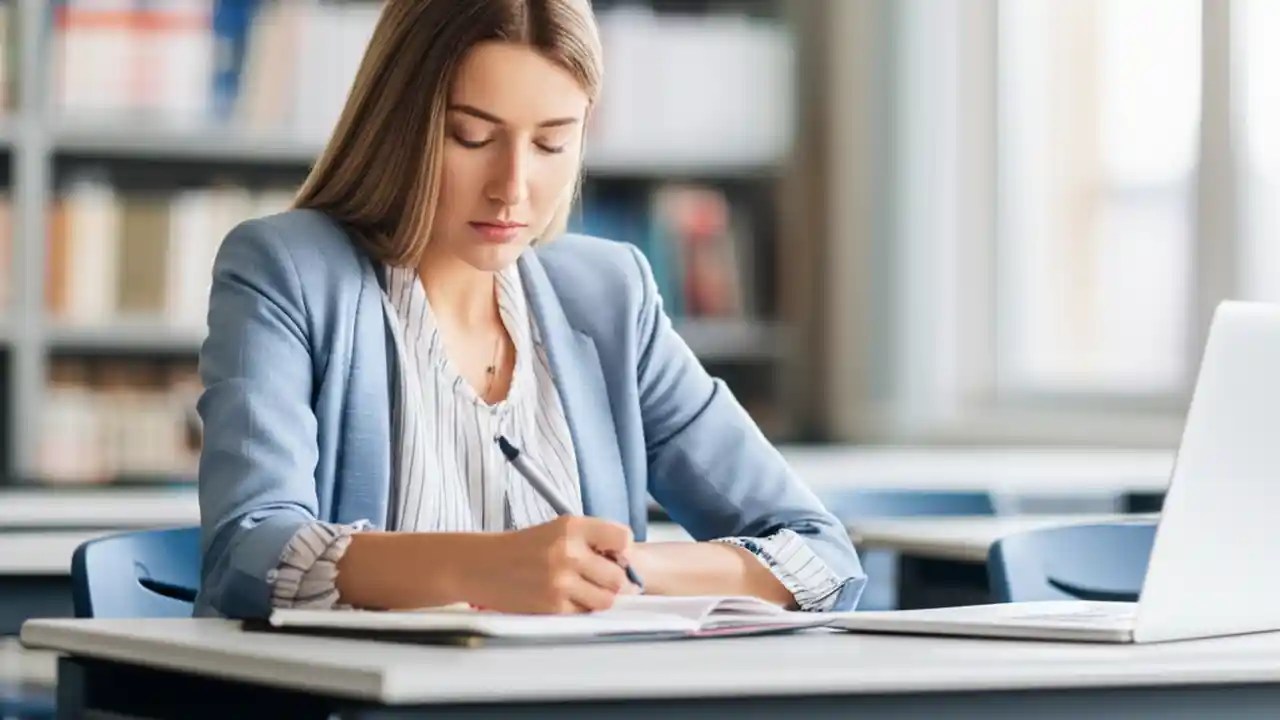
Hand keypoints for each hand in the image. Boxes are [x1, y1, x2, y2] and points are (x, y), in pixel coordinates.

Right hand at [465, 516, 640, 613]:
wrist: (481, 565)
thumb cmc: (522, 548)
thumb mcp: (558, 530)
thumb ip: (593, 541)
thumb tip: (627, 564)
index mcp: (571, 527)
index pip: (623, 538)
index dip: (622, 551)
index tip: (612, 556)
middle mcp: (568, 552)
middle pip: (619, 576)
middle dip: (611, 580)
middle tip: (595, 578)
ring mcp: (560, 581)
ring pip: (606, 600)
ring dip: (597, 598)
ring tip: (580, 589)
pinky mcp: (552, 606)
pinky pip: (584, 613)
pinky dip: (577, 609)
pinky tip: (562, 598)